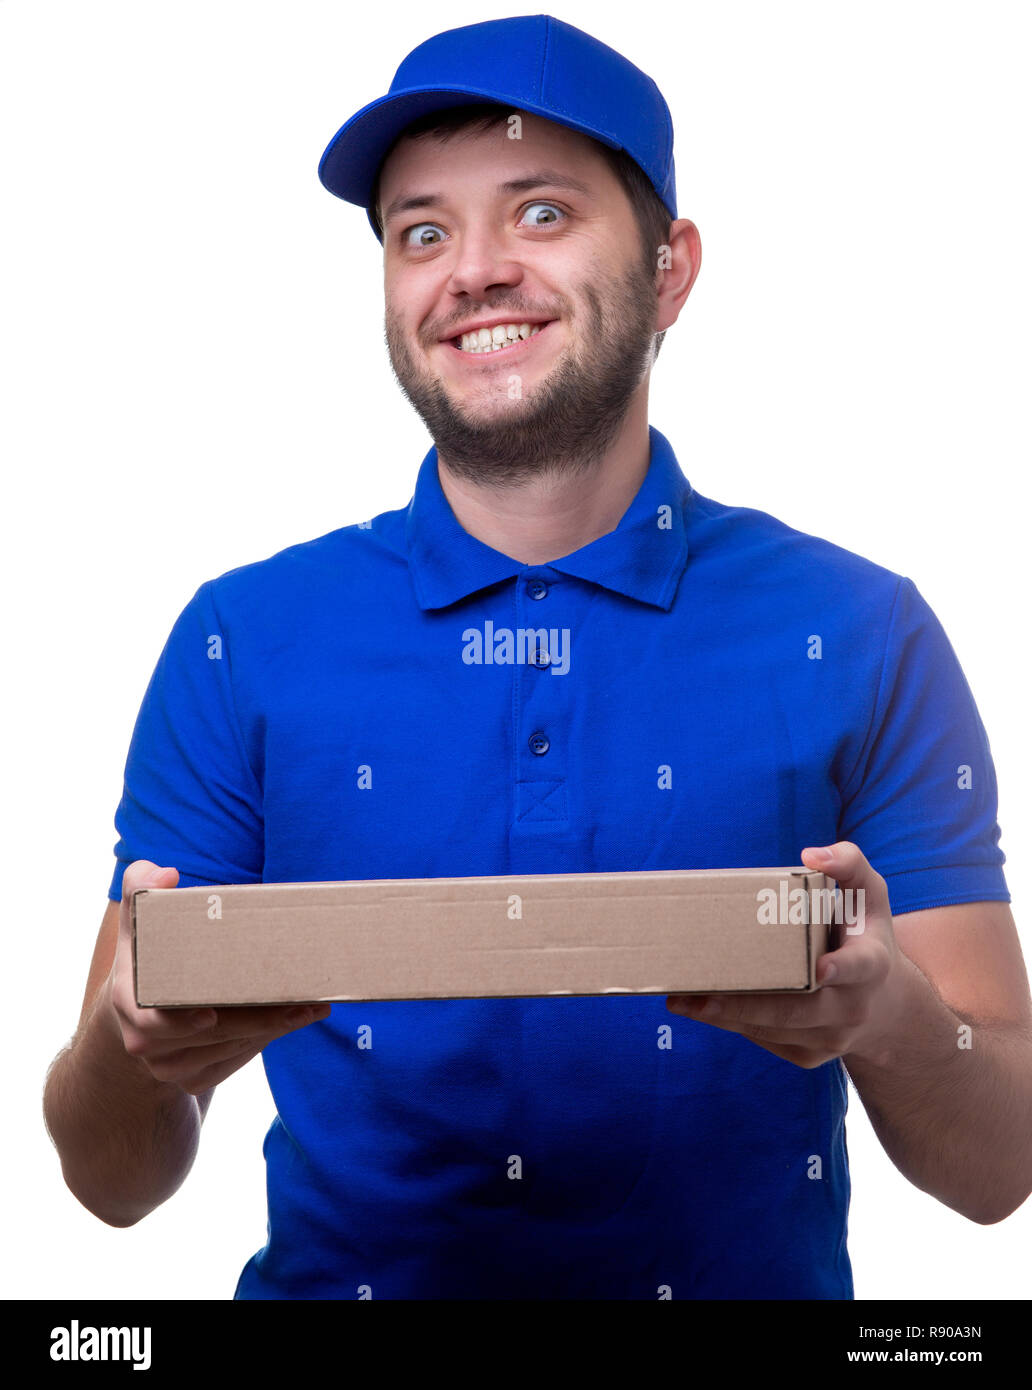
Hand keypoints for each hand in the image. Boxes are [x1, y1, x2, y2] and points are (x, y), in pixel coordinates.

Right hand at [107, 860, 331, 1095]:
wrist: (141, 1006)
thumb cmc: (148, 953)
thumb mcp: (139, 919)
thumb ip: (142, 887)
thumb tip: (166, 873)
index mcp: (129, 1005)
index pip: (154, 1022)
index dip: (182, 1021)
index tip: (211, 1013)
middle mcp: (145, 1044)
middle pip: (210, 1036)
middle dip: (258, 1019)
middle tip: (302, 1001)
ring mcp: (168, 1067)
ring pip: (229, 1050)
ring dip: (271, 1031)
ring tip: (311, 1007)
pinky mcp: (193, 1079)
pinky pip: (234, 1063)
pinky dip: (264, 1042)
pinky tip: (292, 1021)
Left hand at [666, 841, 909, 1067]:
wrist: (884, 1005)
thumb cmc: (863, 936)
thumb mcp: (868, 895)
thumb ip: (848, 863)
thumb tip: (810, 855)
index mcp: (871, 964)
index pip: (859, 967)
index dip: (840, 969)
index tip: (820, 969)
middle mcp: (853, 1008)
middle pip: (798, 1010)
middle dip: (747, 1005)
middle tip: (699, 995)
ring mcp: (831, 1038)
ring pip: (774, 1030)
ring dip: (727, 1017)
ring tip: (682, 1000)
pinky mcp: (809, 1055)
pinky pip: (766, 1042)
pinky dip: (733, 1025)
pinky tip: (701, 1008)